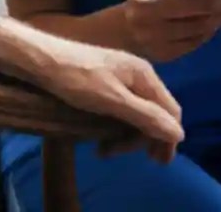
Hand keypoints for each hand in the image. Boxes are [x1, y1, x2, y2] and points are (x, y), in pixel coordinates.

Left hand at [0, 19, 184, 163]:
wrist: (41, 59)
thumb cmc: (76, 79)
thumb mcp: (113, 101)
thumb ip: (146, 116)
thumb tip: (179, 134)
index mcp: (144, 75)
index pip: (170, 110)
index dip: (167, 137)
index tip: (158, 162)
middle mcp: (137, 74)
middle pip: (153, 112)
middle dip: (140, 138)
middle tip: (116, 154)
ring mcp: (121, 77)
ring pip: (135, 113)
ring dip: (124, 135)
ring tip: (103, 150)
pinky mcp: (105, 82)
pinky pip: (120, 109)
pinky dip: (114, 126)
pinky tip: (99, 137)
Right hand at [124, 0, 220, 63]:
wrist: (117, 37)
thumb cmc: (135, 5)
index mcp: (146, 8)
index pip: (184, 5)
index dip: (210, 2)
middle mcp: (153, 30)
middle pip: (196, 22)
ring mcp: (161, 47)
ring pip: (198, 35)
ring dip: (219, 23)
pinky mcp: (168, 58)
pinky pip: (194, 44)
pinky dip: (208, 33)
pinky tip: (218, 22)